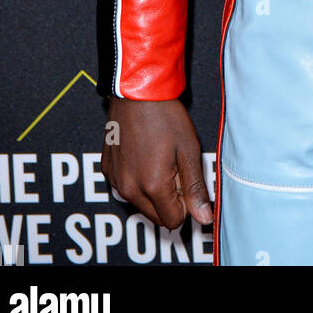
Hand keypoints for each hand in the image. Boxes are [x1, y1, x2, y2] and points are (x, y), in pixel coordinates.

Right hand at [101, 96, 213, 229]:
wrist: (137, 92)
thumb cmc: (165, 116)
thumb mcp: (189, 151)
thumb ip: (195, 188)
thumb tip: (205, 219)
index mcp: (152, 186)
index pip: (173, 220)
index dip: (185, 203)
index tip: (186, 180)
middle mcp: (129, 189)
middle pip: (156, 217)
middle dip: (169, 200)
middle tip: (175, 168)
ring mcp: (115, 180)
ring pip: (139, 204)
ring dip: (152, 191)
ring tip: (160, 159)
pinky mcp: (107, 170)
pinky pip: (125, 187)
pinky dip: (136, 179)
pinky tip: (144, 155)